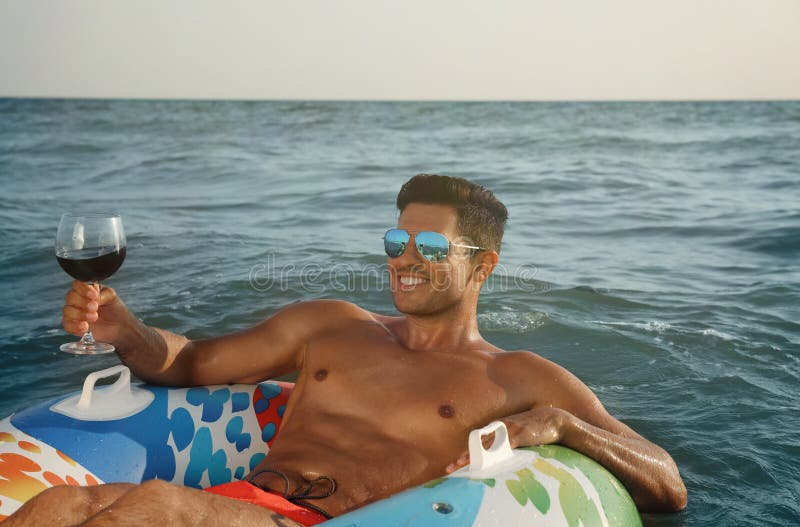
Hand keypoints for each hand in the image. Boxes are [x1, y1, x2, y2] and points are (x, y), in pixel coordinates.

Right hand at [62, 280, 126, 342]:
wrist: (119, 326)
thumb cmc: (114, 308)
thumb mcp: (112, 297)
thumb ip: (103, 294)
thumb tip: (94, 298)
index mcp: (86, 289)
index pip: (77, 284)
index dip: (83, 289)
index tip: (94, 296)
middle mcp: (77, 299)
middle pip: (70, 296)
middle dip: (82, 302)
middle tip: (95, 307)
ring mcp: (73, 312)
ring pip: (67, 310)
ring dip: (80, 314)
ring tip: (94, 317)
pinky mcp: (73, 326)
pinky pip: (67, 325)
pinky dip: (75, 326)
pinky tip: (85, 327)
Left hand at [445, 407, 570, 473]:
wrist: (554, 419)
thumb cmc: (535, 428)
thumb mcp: (517, 434)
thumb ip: (506, 443)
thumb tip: (497, 459)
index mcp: (497, 427)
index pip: (475, 441)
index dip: (464, 453)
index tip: (453, 465)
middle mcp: (499, 427)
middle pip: (476, 443)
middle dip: (463, 457)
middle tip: (450, 468)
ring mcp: (508, 430)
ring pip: (486, 445)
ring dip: (474, 456)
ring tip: (463, 466)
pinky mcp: (519, 434)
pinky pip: (504, 445)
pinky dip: (495, 453)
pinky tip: (488, 461)